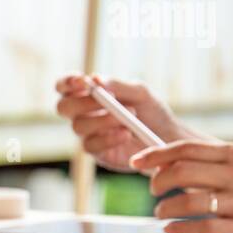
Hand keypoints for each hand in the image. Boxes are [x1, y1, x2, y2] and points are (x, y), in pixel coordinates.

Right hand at [55, 74, 187, 171]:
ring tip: (127, 118)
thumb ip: (118, 85)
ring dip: (102, 119)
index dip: (66, 83)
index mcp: (88, 96)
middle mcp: (83, 115)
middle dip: (83, 102)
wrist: (169, 139)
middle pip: (63, 107)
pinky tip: (126, 134)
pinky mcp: (97, 153)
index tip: (82, 81)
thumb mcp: (140, 93)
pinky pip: (90, 145)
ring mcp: (88, 135)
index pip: (64, 87)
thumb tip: (96, 79)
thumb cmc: (152, 112)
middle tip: (107, 100)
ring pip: (78, 126)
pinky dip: (108, 138)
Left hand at [131, 140, 232, 232]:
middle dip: (158, 182)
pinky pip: (201, 228)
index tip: (137, 162)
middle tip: (153, 190)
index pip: (185, 150)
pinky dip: (178, 229)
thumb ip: (215, 162)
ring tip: (161, 212)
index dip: (155, 155)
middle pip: (181, 173)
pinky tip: (171, 229)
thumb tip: (171, 162)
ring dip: (165, 208)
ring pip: (187, 202)